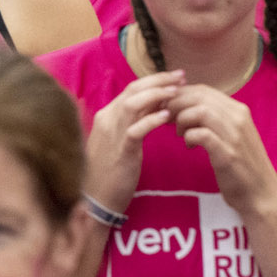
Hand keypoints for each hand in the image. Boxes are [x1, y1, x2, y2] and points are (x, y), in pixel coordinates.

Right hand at [83, 70, 182, 215]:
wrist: (95, 199)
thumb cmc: (108, 172)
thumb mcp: (118, 141)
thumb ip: (131, 123)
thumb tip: (152, 108)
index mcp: (107, 115)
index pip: (131, 89)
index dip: (154, 80)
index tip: (174, 78)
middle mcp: (107, 119)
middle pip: (133, 89)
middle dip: (159, 80)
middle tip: (182, 77)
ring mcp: (112, 134)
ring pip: (133, 104)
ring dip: (157, 94)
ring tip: (177, 92)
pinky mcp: (121, 151)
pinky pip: (136, 130)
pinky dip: (152, 120)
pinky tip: (167, 117)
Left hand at [167, 84, 276, 211]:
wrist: (262, 194)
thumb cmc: (241, 164)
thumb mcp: (230, 134)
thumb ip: (214, 119)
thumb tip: (184, 107)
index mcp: (238, 110)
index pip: (203, 90)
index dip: (180, 95)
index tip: (168, 108)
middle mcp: (238, 118)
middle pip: (199, 96)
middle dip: (176, 105)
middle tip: (167, 120)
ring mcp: (234, 136)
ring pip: (200, 111)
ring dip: (182, 120)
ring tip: (179, 133)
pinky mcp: (228, 154)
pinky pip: (203, 134)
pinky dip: (190, 136)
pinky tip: (190, 146)